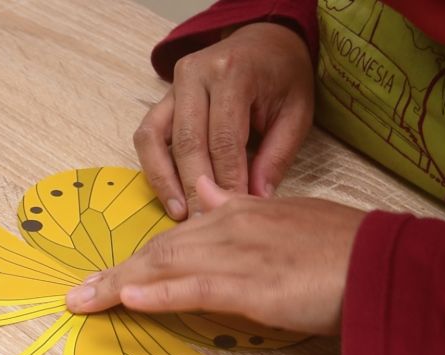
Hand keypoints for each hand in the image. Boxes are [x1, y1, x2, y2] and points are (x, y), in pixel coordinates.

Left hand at [65, 176, 365, 334]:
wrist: (387, 265)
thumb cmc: (345, 250)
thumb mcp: (291, 220)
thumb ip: (248, 212)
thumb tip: (213, 199)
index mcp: (241, 213)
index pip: (176, 237)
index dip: (139, 258)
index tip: (111, 276)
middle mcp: (232, 227)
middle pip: (160, 251)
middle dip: (114, 274)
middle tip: (75, 295)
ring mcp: (241, 255)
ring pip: (167, 267)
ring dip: (119, 286)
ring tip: (81, 301)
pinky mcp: (254, 286)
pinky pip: (196, 289)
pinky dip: (159, 294)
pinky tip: (128, 300)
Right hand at [134, 23, 314, 218]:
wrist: (266, 42)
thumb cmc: (284, 77)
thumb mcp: (296, 113)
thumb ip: (276, 156)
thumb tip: (255, 199)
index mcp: (233, 72)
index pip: (224, 139)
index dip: (227, 180)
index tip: (234, 211)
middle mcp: (196, 74)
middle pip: (188, 142)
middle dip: (197, 187)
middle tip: (206, 222)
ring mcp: (173, 85)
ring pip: (156, 139)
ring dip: (165, 181)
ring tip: (180, 213)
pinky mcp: (162, 99)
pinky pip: (147, 136)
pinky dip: (153, 167)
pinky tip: (169, 195)